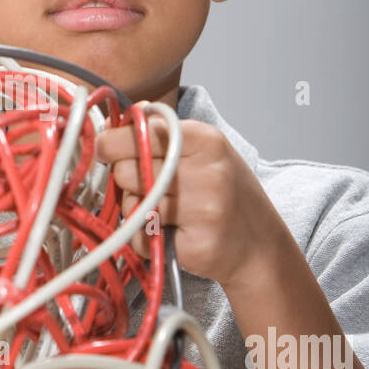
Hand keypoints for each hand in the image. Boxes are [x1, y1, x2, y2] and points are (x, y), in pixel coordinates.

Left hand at [94, 114, 280, 290]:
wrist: (260, 246)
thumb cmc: (224, 194)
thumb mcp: (202, 151)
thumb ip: (159, 134)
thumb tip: (111, 123)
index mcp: (205, 140)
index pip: (140, 132)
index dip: (113, 141)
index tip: (107, 148)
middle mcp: (206, 171)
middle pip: (126, 169)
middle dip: (128, 179)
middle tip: (151, 188)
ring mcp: (202, 210)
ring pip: (130, 203)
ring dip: (137, 209)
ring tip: (166, 212)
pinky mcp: (194, 244)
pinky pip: (140, 237)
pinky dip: (144, 238)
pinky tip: (169, 233)